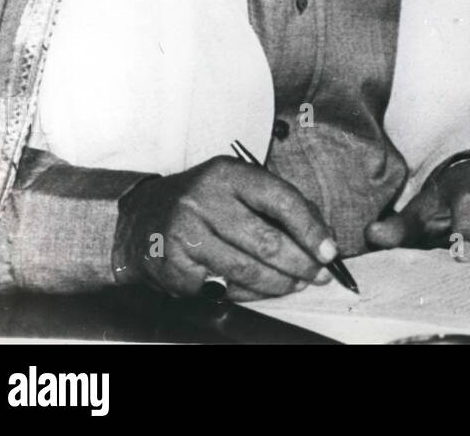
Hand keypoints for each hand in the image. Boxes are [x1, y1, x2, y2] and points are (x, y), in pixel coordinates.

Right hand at [112, 157, 338, 300]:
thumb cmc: (204, 201)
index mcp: (227, 174)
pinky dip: (249, 294)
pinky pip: (222, 289)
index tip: (329, 252)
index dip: (311, 230)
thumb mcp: (239, 185)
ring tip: (296, 284)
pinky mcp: (173, 266)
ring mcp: (185, 235)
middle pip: (266, 241)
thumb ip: (281, 205)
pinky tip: (261, 290)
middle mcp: (203, 201)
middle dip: (300, 263)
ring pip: (246, 270)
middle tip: (318, 275)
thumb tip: (323, 237)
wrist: (140, 216)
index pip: (281, 201)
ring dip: (279, 284)